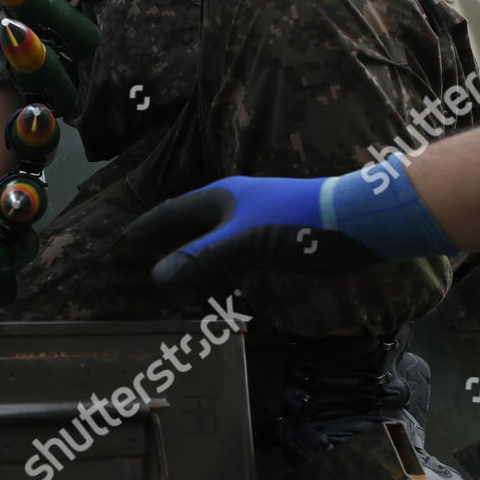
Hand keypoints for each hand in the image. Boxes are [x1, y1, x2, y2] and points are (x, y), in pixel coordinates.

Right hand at [127, 174, 382, 288]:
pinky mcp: (274, 243)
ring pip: (213, 240)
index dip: (150, 225)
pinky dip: (218, 267)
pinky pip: (234, 255)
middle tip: (142, 258)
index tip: (127, 238)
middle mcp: (234, 207)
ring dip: (193, 256)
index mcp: (221, 197)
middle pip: (191, 224)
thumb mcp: (242, 240)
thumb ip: (200, 257)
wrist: (352, 223)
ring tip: (172, 275)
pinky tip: (215, 282)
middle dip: (167, 240)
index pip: (173, 210)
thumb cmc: (294, 223)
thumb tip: (156, 276)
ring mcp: (255, 224)